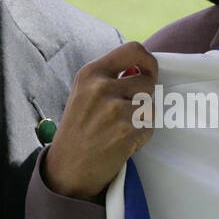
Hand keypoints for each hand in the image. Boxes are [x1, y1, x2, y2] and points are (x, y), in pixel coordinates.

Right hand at [42, 42, 158, 200]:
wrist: (68, 169)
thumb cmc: (78, 131)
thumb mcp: (84, 94)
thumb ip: (111, 79)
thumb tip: (142, 69)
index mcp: (91, 73)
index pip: (133, 49)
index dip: (148, 61)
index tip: (149, 72)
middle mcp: (102, 87)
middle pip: (148, 81)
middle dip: (144, 97)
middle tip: (128, 112)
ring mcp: (115, 108)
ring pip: (151, 105)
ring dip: (143, 119)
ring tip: (121, 129)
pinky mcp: (127, 130)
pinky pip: (150, 126)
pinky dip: (141, 136)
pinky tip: (122, 142)